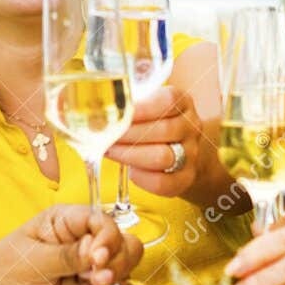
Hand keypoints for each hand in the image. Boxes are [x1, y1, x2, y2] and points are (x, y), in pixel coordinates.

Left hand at [0, 205, 142, 284]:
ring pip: (124, 262)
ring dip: (117, 275)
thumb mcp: (31, 260)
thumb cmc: (3, 272)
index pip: (100, 219)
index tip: (98, 257)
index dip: (107, 236)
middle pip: (121, 240)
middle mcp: (81, 238)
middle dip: (117, 258)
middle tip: (98, 277)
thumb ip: (66, 256)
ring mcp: (88, 264)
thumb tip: (96, 249)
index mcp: (65, 220)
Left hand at [105, 86, 219, 202]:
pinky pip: (163, 183)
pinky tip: (130, 170)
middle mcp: (191, 127)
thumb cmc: (154, 125)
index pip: (168, 101)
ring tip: (111, 151)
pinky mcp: (186, 179)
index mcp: (182, 103)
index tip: (117, 111)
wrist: (182, 151)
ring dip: (130, 155)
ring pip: (162, 157)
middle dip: (128, 134)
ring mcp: (192, 154)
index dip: (142, 108)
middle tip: (104, 135)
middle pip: (163, 130)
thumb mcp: (147, 108)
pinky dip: (141, 178)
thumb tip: (92, 112)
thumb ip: (127, 107)